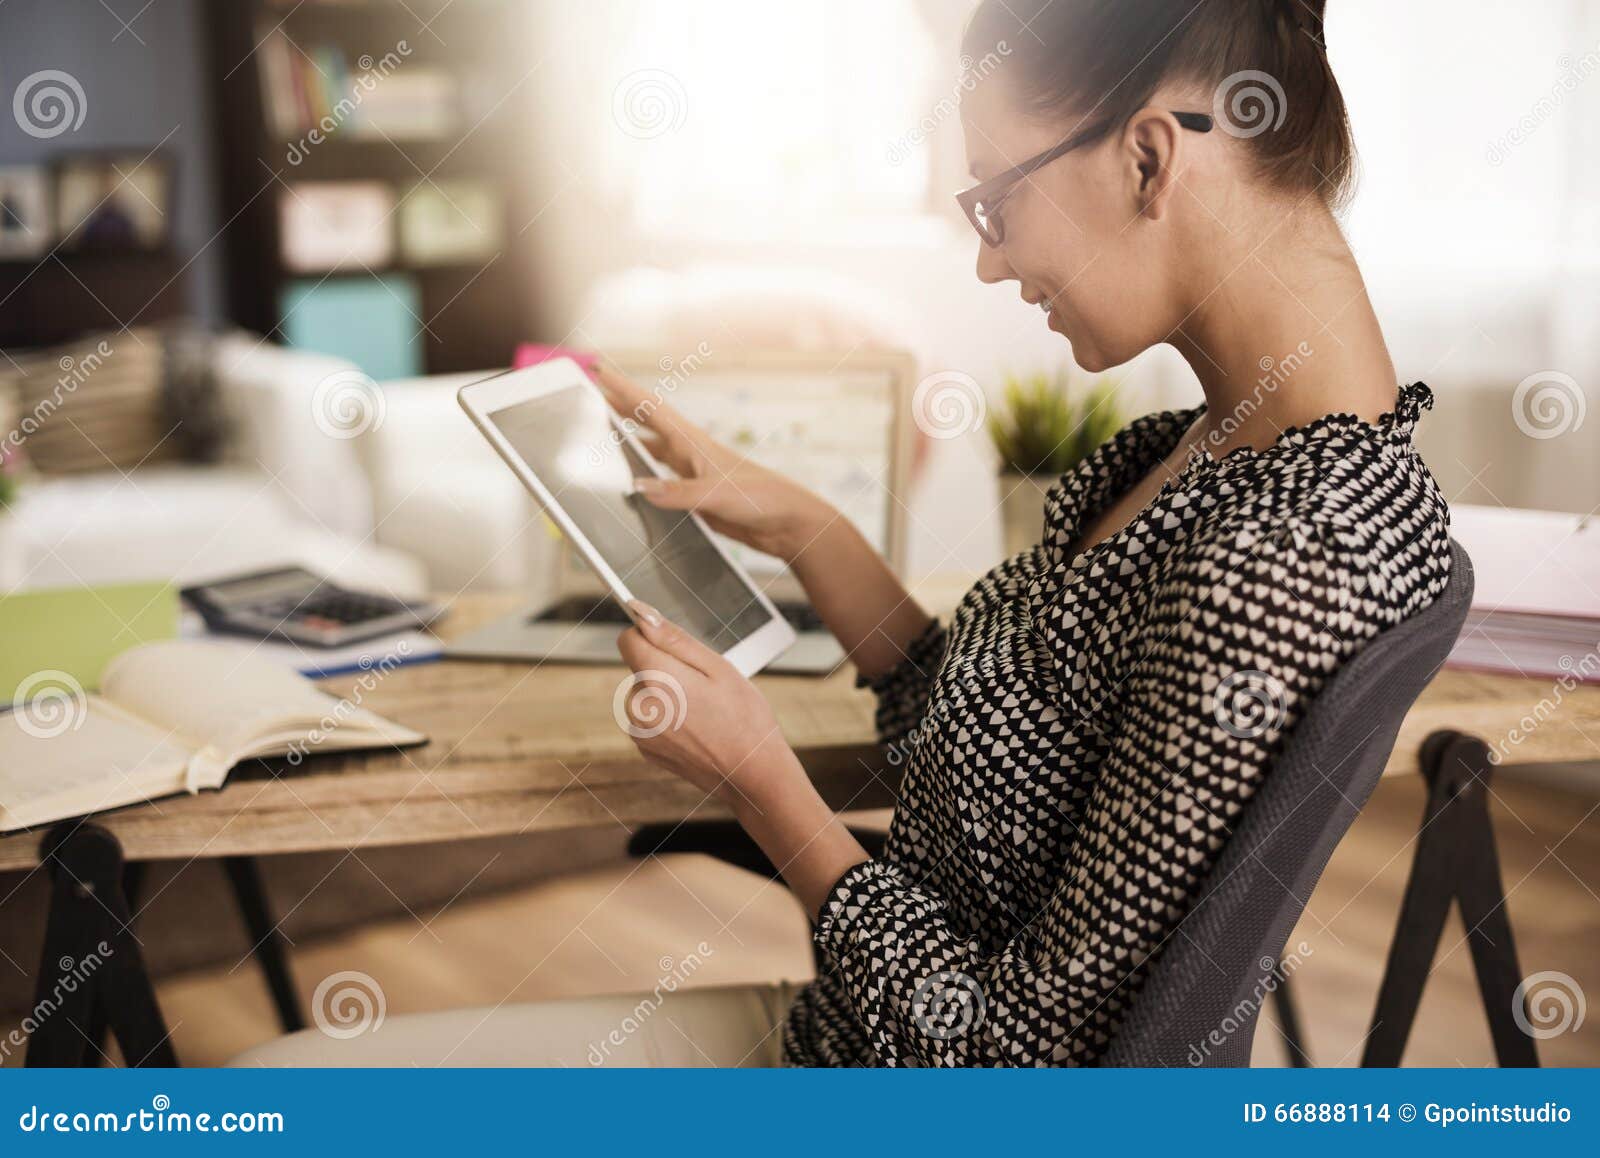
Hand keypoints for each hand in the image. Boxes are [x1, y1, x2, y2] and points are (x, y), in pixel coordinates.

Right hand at [593, 359, 835, 563]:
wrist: (787, 523)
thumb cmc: (762, 499)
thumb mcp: (716, 494)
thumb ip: (677, 492)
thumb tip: (638, 487)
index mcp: (693, 443)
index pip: (650, 408)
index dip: (623, 389)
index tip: (600, 370)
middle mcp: (691, 453)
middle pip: (648, 423)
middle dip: (621, 408)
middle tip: (594, 395)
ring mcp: (694, 474)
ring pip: (654, 450)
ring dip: (631, 440)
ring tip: (606, 432)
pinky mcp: (698, 496)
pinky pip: (663, 480)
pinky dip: (645, 476)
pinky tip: (635, 481)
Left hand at [614, 599, 802, 807]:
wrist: (752, 775)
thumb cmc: (744, 718)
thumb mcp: (717, 667)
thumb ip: (674, 639)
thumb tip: (642, 614)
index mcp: (657, 679)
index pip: (628, 638)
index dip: (649, 634)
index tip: (672, 643)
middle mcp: (638, 706)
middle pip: (640, 667)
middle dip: (666, 668)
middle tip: (704, 688)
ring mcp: (639, 731)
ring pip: (644, 693)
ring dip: (665, 694)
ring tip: (702, 711)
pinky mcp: (644, 748)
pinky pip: (647, 717)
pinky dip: (666, 717)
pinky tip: (695, 729)